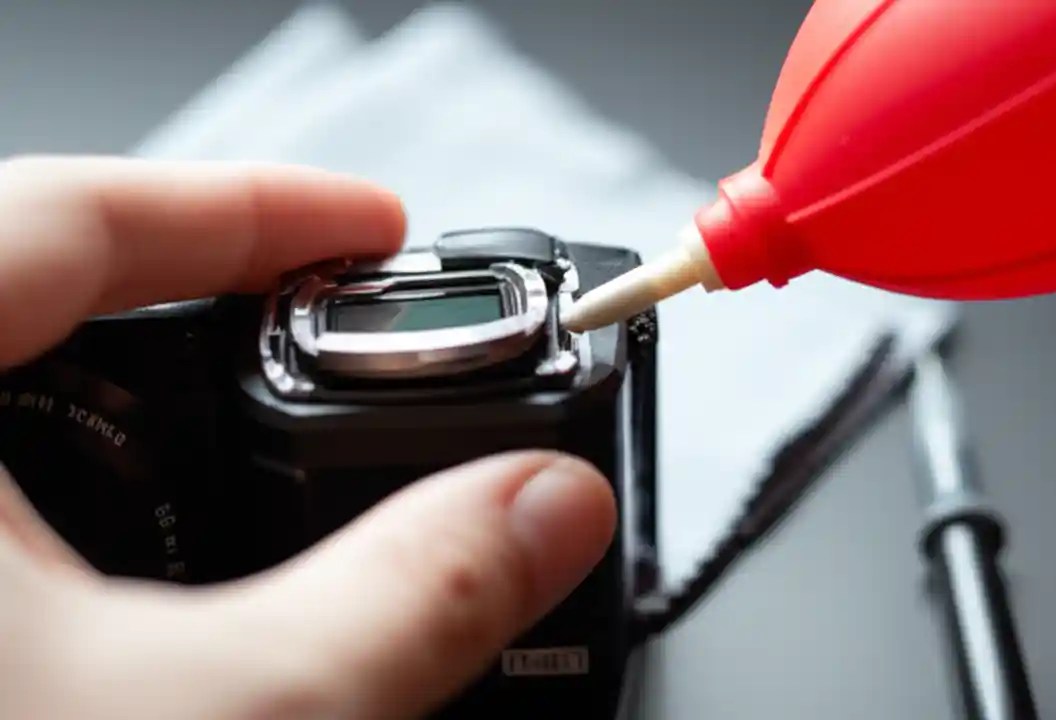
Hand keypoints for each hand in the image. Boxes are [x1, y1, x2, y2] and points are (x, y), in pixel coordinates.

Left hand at [0, 156, 616, 718]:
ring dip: (144, 381)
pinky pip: (6, 474)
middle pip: (37, 279)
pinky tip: (163, 529)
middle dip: (201, 279)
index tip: (372, 222)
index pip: (72, 214)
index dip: (251, 203)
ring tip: (259, 406)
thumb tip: (547, 503)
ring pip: (13, 376)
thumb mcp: (229, 710)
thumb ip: (412, 595)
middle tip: (328, 295)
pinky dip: (93, 469)